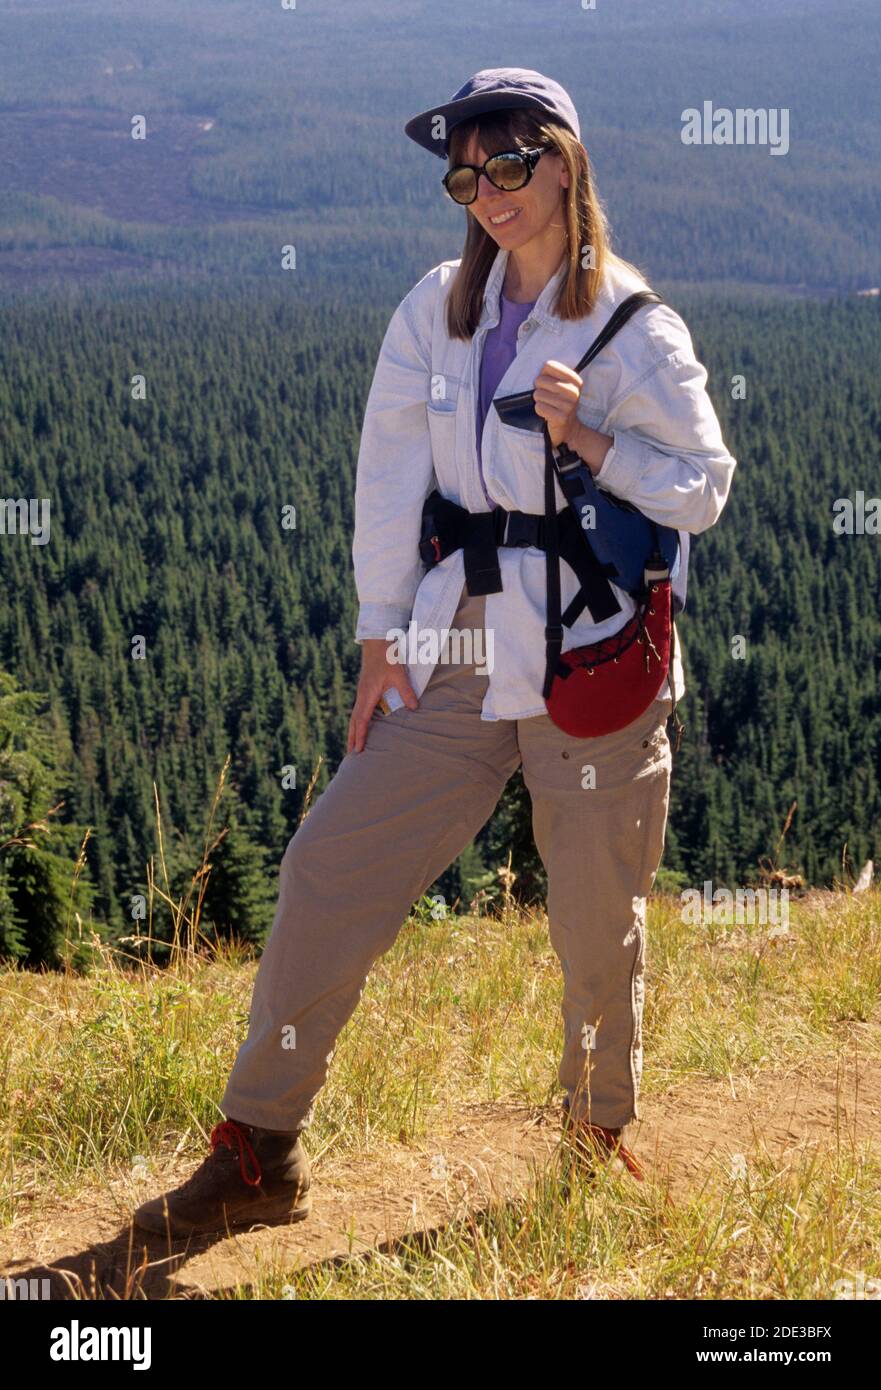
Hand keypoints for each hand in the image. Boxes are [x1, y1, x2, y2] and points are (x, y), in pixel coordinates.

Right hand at [347, 639, 417, 753]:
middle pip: (354, 721)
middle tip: (351, 754)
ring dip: (353, 730)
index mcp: (368, 695)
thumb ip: (406, 692)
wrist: (377, 643)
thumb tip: (414, 708)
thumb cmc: (388, 658)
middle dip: (353, 737)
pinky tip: (361, 726)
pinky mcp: (364, 690)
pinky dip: (357, 721)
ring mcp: (361, 693)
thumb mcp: (399, 675)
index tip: (358, 749)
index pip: (362, 720)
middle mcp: (362, 696)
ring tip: (353, 744)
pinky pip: (358, 710)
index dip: (361, 735)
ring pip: (355, 716)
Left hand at [533, 359, 583, 448]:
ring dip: (539, 401)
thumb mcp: (561, 386)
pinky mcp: (561, 418)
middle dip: (539, 389)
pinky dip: (539, 410)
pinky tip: (547, 413)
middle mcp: (574, 391)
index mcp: (575, 380)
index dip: (543, 375)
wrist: (569, 428)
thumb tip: (537, 373)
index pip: (549, 365)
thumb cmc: (560, 403)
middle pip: (541, 380)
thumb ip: (551, 375)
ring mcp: (569, 405)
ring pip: (538, 394)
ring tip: (548, 405)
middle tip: (547, 397)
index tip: (549, 384)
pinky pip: (539, 407)